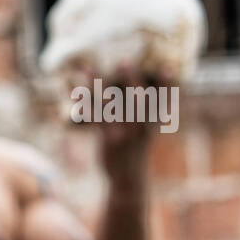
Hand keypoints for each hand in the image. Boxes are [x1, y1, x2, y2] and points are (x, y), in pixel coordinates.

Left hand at [94, 63, 176, 190]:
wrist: (128, 178)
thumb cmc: (135, 150)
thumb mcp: (146, 132)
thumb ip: (146, 113)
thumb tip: (142, 91)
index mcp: (153, 123)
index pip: (161, 100)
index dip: (165, 84)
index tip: (166, 67)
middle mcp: (141, 127)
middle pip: (137, 99)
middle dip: (131, 80)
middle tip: (124, 60)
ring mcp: (125, 133)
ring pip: (111, 105)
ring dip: (98, 86)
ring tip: (88, 68)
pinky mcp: (109, 139)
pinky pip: (93, 117)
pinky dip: (82, 103)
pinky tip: (72, 92)